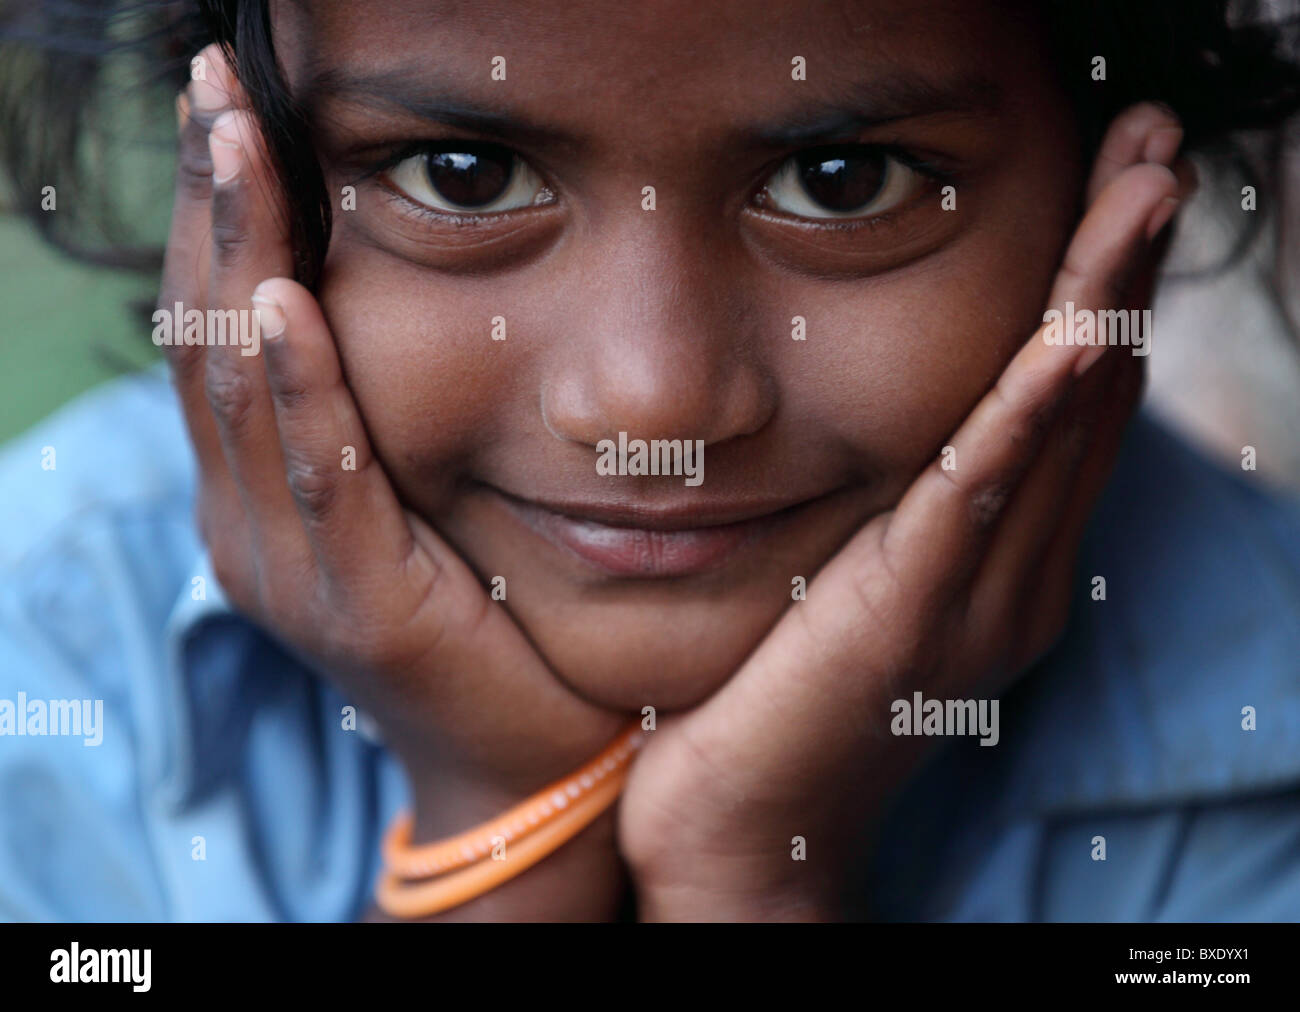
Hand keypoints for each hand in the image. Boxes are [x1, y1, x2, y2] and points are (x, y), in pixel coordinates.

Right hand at [161, 47, 626, 918]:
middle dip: (214, 203)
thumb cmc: (484, 618)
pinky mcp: (353, 597)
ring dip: (238, 255)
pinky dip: (299, 386)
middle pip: (212, 335)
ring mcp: (288, 563)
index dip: (217, 215)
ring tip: (235, 143)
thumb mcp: (416, 503)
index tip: (226, 107)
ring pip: (245, 388)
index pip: (221, 331)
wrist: (520, 754)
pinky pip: (321, 473)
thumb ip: (381, 420)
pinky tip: (283, 300)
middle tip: (214, 84)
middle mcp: (249, 520)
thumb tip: (377, 302)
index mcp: (261, 493)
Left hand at [617, 103, 1193, 920]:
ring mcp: (972, 601)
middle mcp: (1012, 581)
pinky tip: (1075, 332)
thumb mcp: (856, 593)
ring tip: (1144, 186)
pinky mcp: (910, 615)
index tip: (1117, 189)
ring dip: (1103, 298)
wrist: (744, 841)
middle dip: (1123, 264)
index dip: (1102, 293)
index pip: (1069, 409)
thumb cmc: (779, 711)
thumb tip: (907, 446)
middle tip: (1153, 146)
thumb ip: (901, 522)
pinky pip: (982, 493)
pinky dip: (1033, 408)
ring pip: (1055, 424)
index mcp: (1001, 570)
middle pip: (1088, 396)